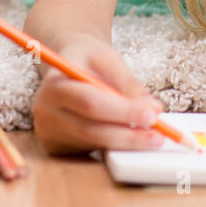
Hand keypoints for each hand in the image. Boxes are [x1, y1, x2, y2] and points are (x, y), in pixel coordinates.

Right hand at [31, 33, 166, 154]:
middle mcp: (45, 111)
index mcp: (54, 83)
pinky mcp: (58, 146)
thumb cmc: (87, 58)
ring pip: (93, 143)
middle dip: (128, 134)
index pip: (90, 102)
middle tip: (160, 133)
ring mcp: (49, 132)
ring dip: (126, 142)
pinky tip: (135, 139)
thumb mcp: (107, 58)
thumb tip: (151, 109)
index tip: (153, 115)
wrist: (65, 64)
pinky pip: (90, 148)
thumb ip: (127, 82)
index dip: (123, 111)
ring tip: (154, 138)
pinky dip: (115, 146)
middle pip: (90, 129)